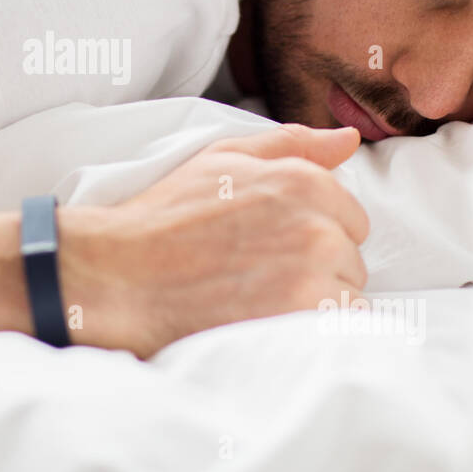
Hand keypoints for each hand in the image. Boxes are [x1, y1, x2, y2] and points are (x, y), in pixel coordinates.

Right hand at [61, 124, 369, 356]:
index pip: (351, 218)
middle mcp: (317, 223)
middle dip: (316, 269)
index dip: (313, 234)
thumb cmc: (166, 217)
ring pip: (347, 297)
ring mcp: (312, 273)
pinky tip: (269, 322)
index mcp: (303, 180)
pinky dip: (310, 333)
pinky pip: (335, 330)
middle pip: (351, 259)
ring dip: (315, 304)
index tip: (272, 246)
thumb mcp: (223, 159)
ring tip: (261, 302)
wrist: (122, 276)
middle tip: (258, 274)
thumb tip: (349, 139)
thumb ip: (293, 145)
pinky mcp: (300, 318)